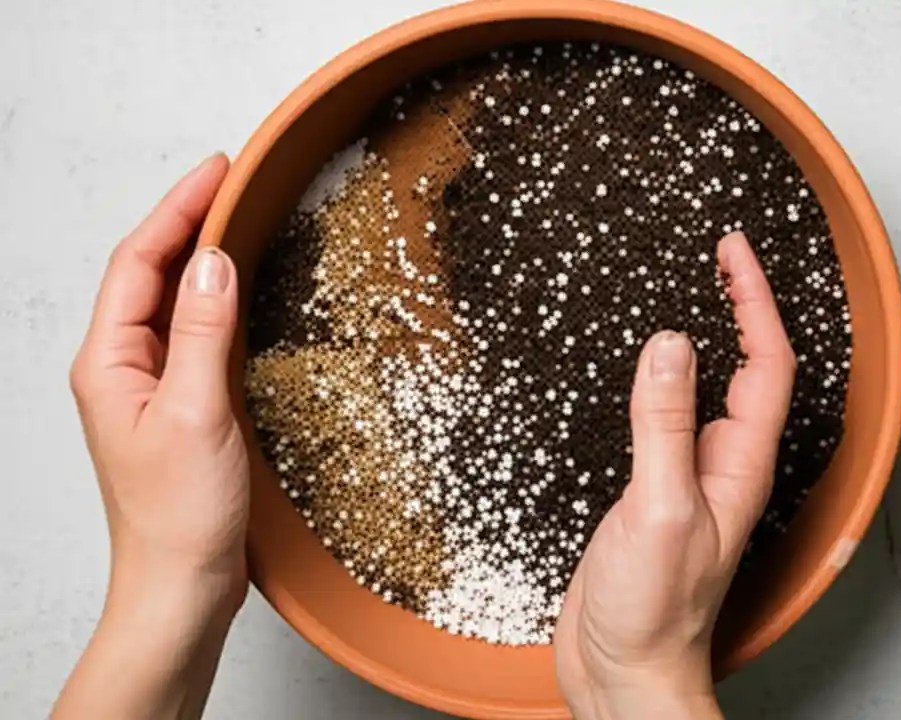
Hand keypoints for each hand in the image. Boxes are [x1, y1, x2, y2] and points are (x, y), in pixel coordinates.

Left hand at [56, 154, 246, 718]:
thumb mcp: (196, 414)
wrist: (180, 587)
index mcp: (109, 363)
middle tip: (234, 182)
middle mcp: (121, 368)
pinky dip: (217, 303)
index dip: (177, 209)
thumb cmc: (179, 517)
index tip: (219, 170)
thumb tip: (213, 262)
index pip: (139, 263)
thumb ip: (202, 333)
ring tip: (239, 220)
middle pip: (149, 274)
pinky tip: (241, 295)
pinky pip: (193, 336)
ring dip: (201, 258)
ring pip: (170, 303)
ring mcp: (148, 388)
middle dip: (187, 221)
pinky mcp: (178, 408)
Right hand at [554, 232, 795, 719]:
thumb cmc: (654, 611)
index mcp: (741, 466)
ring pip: (710, 391)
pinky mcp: (654, 493)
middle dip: (740, 305)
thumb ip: (664, 425)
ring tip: (689, 291)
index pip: (767, 363)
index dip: (755, 300)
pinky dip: (662, 380)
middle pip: (749, 369)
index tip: (732, 250)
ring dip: (707, 338)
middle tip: (718, 255)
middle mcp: (724, 466)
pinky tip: (643, 371)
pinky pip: (668, 419)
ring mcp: (690, 479)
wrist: (624, 673)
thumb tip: (671, 342)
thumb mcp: (659, 508)